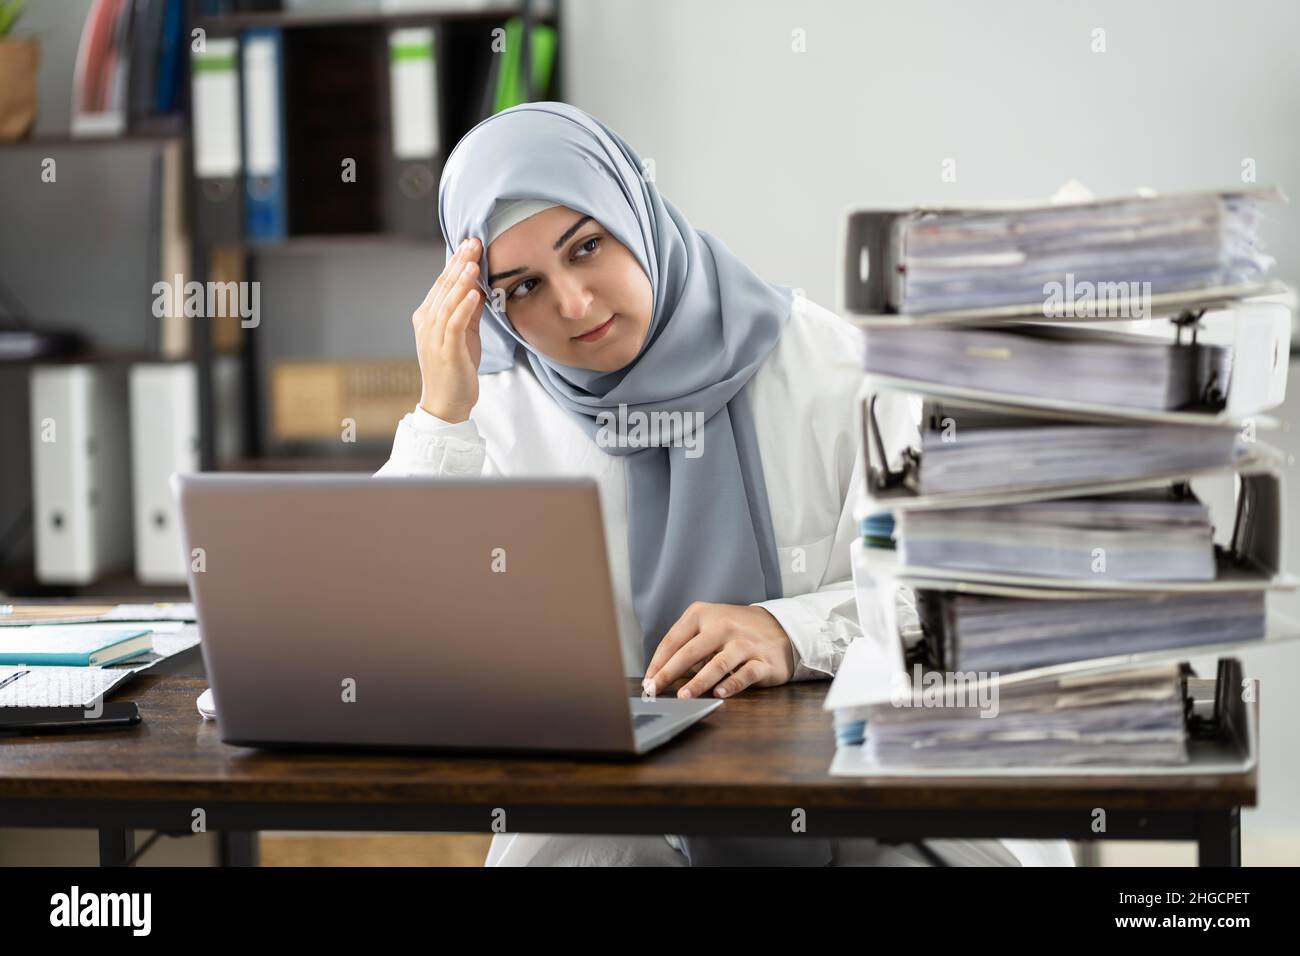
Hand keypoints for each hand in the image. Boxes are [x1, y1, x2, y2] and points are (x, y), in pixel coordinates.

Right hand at [413, 237, 484, 422]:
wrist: (446, 402)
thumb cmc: (455, 368)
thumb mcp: (465, 333)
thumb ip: (469, 310)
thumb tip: (479, 286)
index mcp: (427, 316)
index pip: (442, 283)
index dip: (455, 262)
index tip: (468, 243)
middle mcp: (427, 323)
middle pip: (443, 287)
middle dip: (459, 263)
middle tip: (472, 242)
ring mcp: (434, 337)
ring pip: (447, 302)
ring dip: (461, 281)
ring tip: (473, 262)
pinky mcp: (446, 350)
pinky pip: (454, 324)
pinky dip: (464, 307)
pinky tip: (474, 293)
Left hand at [642, 602, 795, 700]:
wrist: (781, 627)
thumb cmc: (736, 631)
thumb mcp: (710, 625)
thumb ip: (688, 645)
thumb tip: (661, 675)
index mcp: (703, 615)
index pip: (673, 640)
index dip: (658, 663)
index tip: (648, 682)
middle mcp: (723, 626)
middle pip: (690, 652)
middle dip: (669, 673)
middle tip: (655, 691)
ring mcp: (744, 643)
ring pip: (717, 664)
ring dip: (698, 682)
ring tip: (683, 696)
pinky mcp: (763, 660)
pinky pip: (745, 674)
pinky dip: (731, 684)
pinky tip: (718, 693)